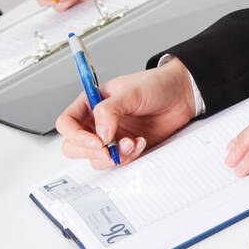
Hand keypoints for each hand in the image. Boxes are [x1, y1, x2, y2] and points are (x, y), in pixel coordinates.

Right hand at [55, 59, 196, 168]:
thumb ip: (110, 111)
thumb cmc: (154, 86)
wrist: (180, 96)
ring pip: (96, 159)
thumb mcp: (130, 92)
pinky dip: (129, 157)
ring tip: (132, 143)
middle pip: (74, 147)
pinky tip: (140, 143)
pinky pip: (119, 162)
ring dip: (114, 157)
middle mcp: (96, 123)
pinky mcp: (126, 149)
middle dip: (92, 152)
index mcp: (89, 104)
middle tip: (109, 151)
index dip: (76, 136)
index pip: (67, 124)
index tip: (97, 141)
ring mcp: (111, 138)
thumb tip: (101, 134)